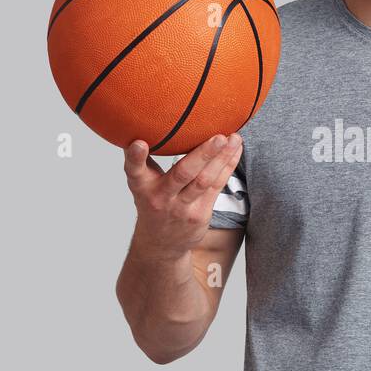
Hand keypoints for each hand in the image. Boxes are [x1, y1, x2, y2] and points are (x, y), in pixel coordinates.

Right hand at [123, 131, 242, 258]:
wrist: (161, 245)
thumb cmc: (153, 203)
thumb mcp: (142, 185)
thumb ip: (145, 160)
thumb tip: (147, 124)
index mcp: (142, 187)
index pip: (135, 171)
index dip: (135, 157)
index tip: (138, 143)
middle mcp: (161, 197)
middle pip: (183, 174)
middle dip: (202, 155)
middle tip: (218, 137)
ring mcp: (182, 208)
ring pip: (205, 180)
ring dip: (221, 158)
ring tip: (233, 138)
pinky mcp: (200, 214)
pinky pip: (216, 186)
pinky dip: (227, 165)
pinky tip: (236, 149)